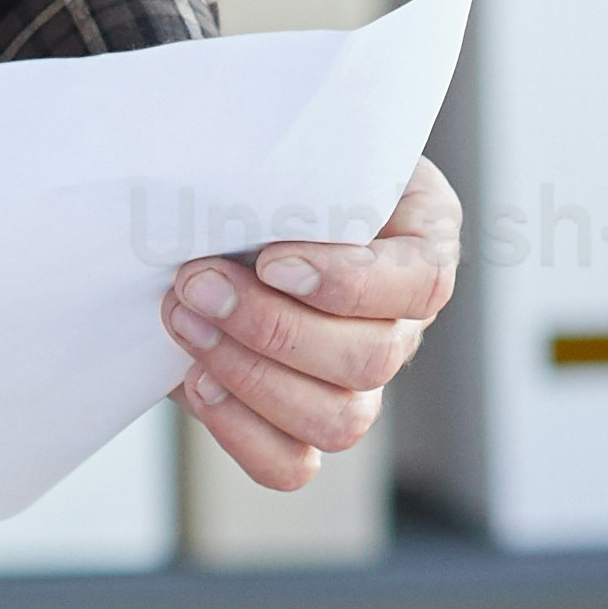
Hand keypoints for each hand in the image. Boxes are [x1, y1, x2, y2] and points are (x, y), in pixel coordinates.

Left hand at [161, 155, 458, 491]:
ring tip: (185, 319)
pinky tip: (196, 378)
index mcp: (423, 242)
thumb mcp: (303, 144)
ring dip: (250, 374)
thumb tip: (244, 179)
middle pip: (373, 360)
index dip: (348, 282)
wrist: (229, 199)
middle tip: (196, 280)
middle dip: (272, 326)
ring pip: (339, 421)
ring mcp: (356, 381)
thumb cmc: (277, 163)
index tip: (271, 257)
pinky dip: (240, 432)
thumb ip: (298, 160)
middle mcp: (401, 320)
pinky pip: (291, 464)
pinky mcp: (300, 421)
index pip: (422, 282)